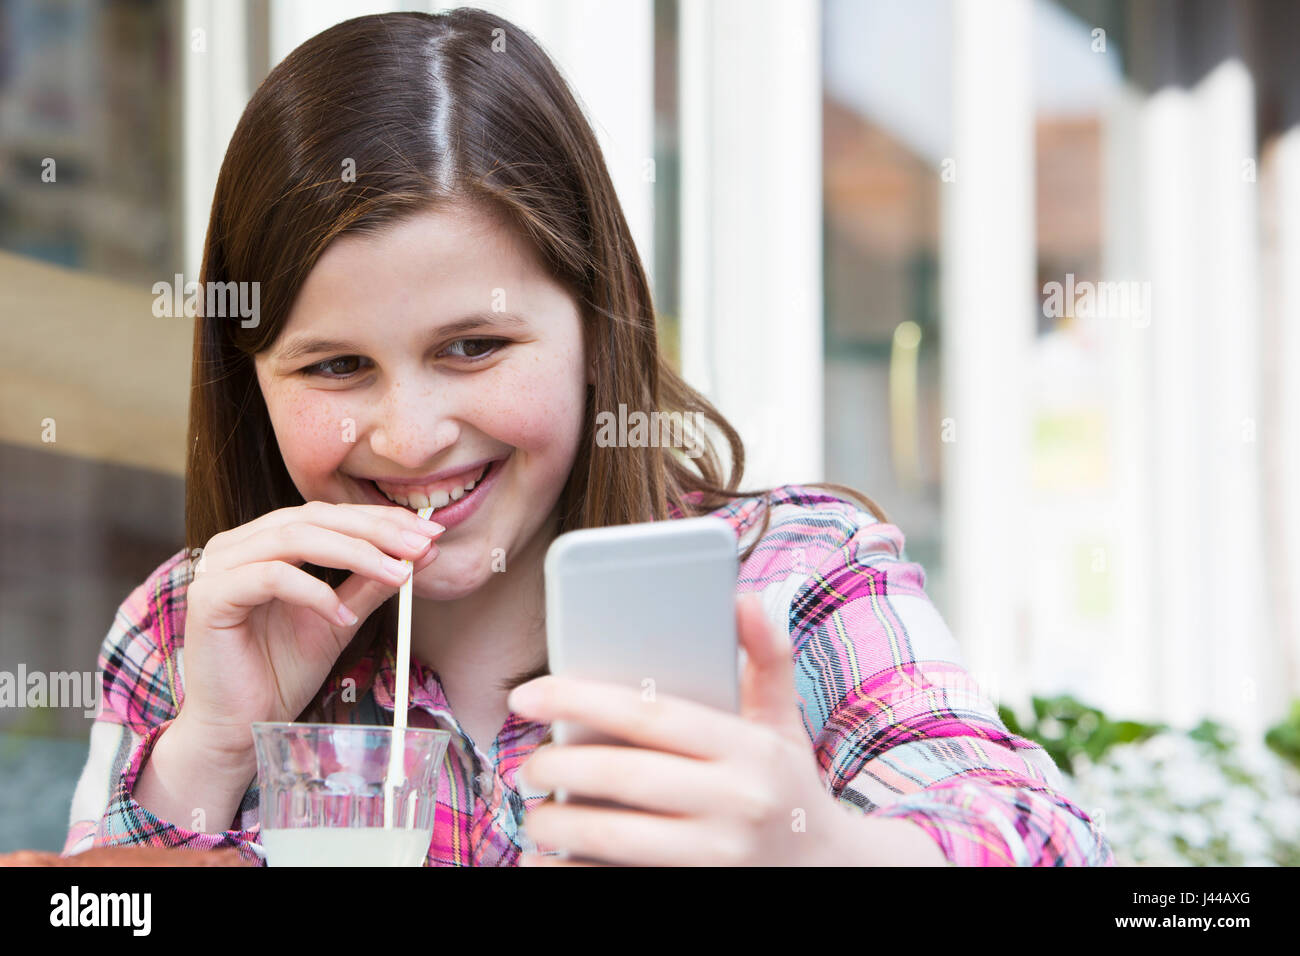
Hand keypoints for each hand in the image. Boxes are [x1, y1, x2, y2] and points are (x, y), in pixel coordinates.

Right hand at [181, 502, 443, 756]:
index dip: (381, 519)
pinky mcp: (210, 597)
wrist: (239, 727)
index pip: (329, 514)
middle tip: (422, 545)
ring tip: (398, 575)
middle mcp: (237, 544)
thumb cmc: (281, 672)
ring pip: (296, 538)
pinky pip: (271, 577)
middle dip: (376, 530)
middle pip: (315, 517)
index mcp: (264, 541)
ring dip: (356, 554)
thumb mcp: (341, 619)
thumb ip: (372, 583)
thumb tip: (422, 553)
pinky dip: (316, 593)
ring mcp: (218, 567)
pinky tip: (344, 618)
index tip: (429, 531)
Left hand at [509, 594, 856, 865]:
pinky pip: (617, 882)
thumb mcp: (784, 724)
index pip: (650, 714)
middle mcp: (739, 803)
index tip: (525, 695)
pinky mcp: (696, 892)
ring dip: (559, 825)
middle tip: (525, 766)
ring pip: (616, 838)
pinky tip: (549, 863)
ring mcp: (719, 858)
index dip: (579, 699)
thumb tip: (742, 596)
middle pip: (625, 776)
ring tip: (535, 816)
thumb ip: (767, 659)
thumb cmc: (788, 787)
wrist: (828, 874)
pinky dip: (574, 873)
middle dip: (558, 766)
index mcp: (750, 750)